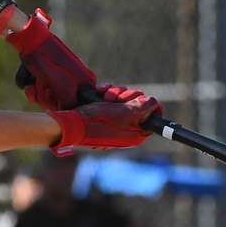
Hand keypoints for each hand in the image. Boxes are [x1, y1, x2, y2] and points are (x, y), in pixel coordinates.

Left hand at [6, 9, 95, 110]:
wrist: (31, 41)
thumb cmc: (51, 63)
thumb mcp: (63, 87)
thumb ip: (70, 105)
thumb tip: (70, 116)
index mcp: (84, 83)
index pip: (75, 107)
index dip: (61, 105)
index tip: (55, 96)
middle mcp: (73, 83)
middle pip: (58, 104)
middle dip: (46, 98)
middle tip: (44, 85)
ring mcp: (57, 79)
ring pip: (45, 100)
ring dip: (37, 93)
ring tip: (37, 80)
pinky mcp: (44, 76)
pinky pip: (35, 92)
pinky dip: (30, 88)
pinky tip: (29, 82)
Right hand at [47, 84, 161, 152]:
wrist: (72, 124)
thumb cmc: (98, 121)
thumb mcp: (125, 113)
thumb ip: (143, 108)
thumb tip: (154, 103)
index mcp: (136, 132)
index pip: (154, 116)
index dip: (148, 104)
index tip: (139, 100)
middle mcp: (128, 128)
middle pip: (139, 104)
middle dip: (127, 96)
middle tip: (117, 101)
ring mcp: (115, 121)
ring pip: (124, 99)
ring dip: (115, 94)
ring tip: (105, 98)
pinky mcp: (104, 114)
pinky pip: (112, 99)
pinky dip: (106, 94)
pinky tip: (99, 94)